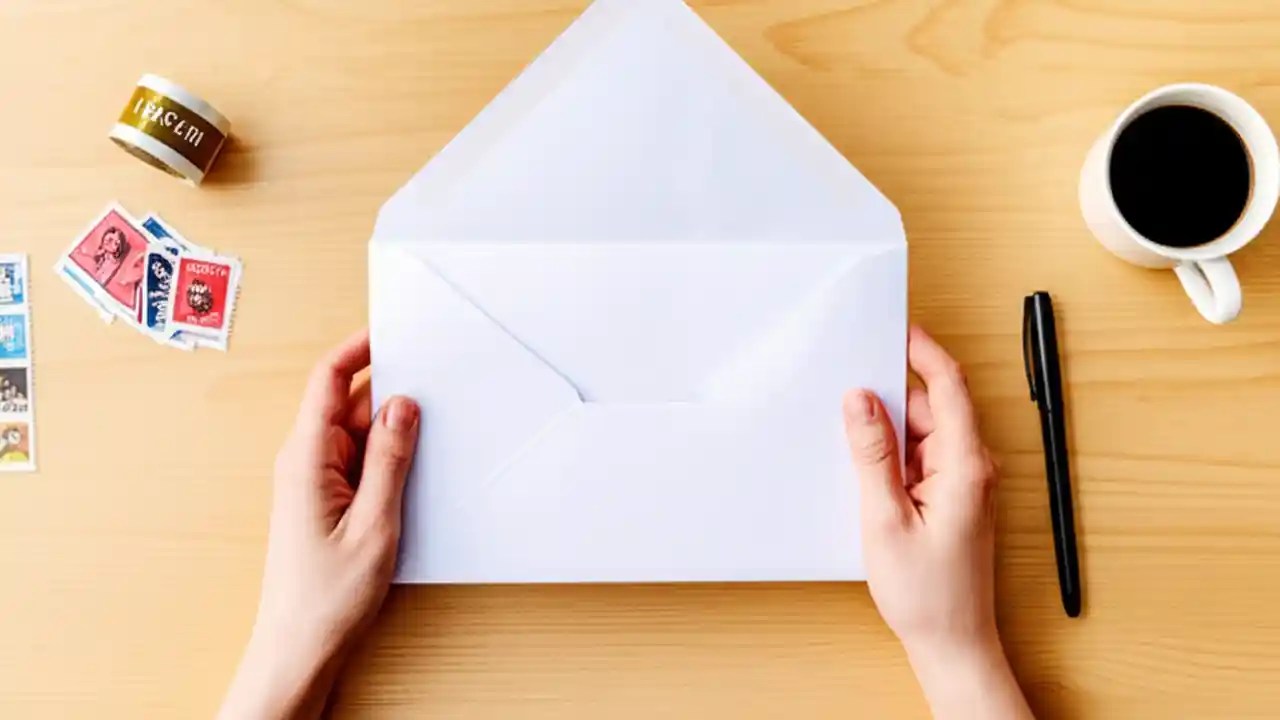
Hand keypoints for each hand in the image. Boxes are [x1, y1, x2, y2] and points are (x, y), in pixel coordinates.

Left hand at [218, 330, 419, 719]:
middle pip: (348, 403)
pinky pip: (357, 461)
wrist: (299, 648)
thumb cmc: (327, 596)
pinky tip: (412, 471)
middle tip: (435, 387)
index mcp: (305, 458)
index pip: (327, 380)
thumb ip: (389, 458)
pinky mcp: (324, 500)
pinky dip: (384, 458)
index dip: (358, 348)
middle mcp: (304, 462)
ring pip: (355, 433)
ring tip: (429, 439)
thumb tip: (403, 405)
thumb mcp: (375, 522)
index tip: (393, 330)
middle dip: (389, 393)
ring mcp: (313, 481)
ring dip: (389, 432)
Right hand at [844, 326, 1032, 719]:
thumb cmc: (928, 594)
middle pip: (930, 408)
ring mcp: (960, 484)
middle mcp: (970, 468)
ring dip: (887, 433)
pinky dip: (891, 458)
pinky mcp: (948, 499)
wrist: (951, 644)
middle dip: (890, 397)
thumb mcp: (885, 517)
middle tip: (846, 390)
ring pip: (921, 435)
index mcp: (964, 465)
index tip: (894, 329)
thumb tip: (860, 401)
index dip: (922, 352)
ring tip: (850, 445)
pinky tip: (864, 473)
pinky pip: (918, 460)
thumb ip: (872, 454)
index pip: (948, 387)